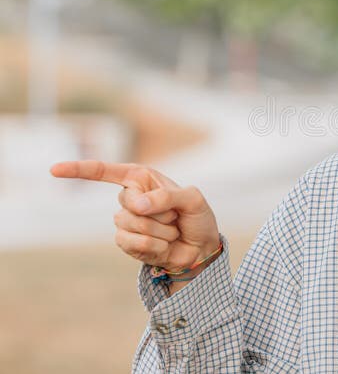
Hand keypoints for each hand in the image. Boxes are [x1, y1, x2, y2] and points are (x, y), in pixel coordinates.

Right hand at [50, 160, 219, 275]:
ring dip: (160, 230)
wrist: (200, 249)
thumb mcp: (193, 200)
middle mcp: (132, 197)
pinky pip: (130, 242)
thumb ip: (167, 197)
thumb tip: (138, 205)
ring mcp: (127, 221)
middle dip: (159, 211)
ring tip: (172, 231)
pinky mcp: (127, 242)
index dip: (79, 170)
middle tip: (175, 216)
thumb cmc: (198, 218)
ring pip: (130, 224)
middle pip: (128, 202)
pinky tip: (164, 246)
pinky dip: (154, 245)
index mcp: (143, 179)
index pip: (106, 171)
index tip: (54, 170)